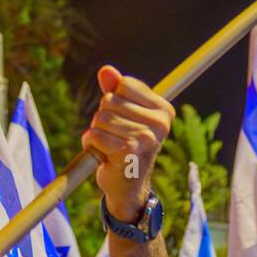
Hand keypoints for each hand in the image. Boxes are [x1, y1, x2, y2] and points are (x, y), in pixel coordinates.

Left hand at [84, 65, 174, 221]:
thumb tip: (106, 70)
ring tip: (110, 146)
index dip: (115, 99)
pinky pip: (96, 135)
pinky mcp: (129, 151)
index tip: (124, 119)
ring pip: (101, 117)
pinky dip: (93, 144)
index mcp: (164, 110)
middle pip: (110, 100)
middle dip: (103, 117)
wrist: (128, 186)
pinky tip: (105, 155)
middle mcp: (160, 123)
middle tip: (115, 136)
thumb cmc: (126, 146)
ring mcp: (146, 138)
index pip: (124, 84)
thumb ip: (115, 90)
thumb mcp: (123, 115)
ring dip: (98, 132)